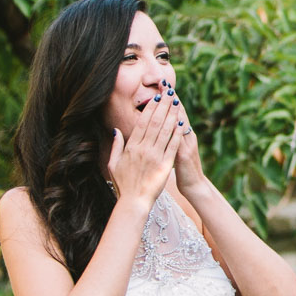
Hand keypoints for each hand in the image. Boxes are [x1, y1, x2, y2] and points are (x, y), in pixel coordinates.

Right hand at [108, 89, 178, 206]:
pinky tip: (182, 122)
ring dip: (171, 115)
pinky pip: (172, 145)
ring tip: (177, 102)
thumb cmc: (123, 184)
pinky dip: (177, 133)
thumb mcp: (113, 164)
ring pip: (165, 131)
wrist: (134, 202)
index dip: (150, 109)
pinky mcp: (165, 165)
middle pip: (155, 122)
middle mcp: (143, 149)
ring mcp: (154, 157)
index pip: (142, 123)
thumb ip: (115, 146)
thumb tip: (116, 130)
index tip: (156, 98)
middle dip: (163, 106)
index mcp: (131, 147)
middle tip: (169, 93)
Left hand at [163, 80, 204, 191]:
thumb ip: (171, 137)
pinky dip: (177, 129)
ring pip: (180, 122)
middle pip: (178, 112)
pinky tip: (174, 120)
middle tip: (164, 81)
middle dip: (170, 97)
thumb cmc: (182, 168)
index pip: (174, 112)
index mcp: (182, 134)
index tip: (161, 83)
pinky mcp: (184, 155)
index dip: (168, 98)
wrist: (194, 185)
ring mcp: (186, 144)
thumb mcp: (176, 149)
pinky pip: (179, 139)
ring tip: (169, 94)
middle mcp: (186, 135)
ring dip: (175, 108)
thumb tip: (162, 124)